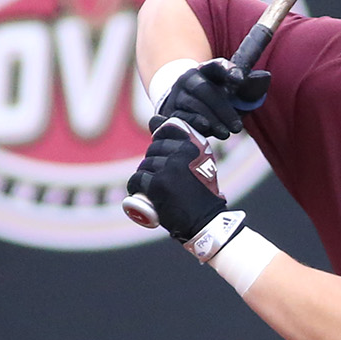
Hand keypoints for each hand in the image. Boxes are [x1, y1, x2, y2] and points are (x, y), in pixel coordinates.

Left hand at [126, 119, 231, 243]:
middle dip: (153, 161)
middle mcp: (183, 152)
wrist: (205, 220)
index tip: (162, 152)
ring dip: (145, 175)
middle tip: (159, 177)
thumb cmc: (202, 192)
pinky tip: (138, 191)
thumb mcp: (202, 162)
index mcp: (195, 144)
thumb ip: (185, 142)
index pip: (166, 129)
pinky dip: (135, 186)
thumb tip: (154, 119)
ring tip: (152, 186)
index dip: (160, 138)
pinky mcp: (158, 183)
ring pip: (145, 164)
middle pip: (154, 149)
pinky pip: (137, 178)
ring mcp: (170, 167)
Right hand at [151, 57, 270, 138]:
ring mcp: (178, 94)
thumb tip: (265, 77)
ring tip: (226, 133)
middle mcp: (190, 79)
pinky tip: (207, 131)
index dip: (227, 70)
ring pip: (193, 105)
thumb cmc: (216, 98)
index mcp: (208, 70)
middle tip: (238, 127)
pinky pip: (181, 117)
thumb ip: (250, 86)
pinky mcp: (170, 110)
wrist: (182, 105)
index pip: (217, 66)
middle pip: (205, 90)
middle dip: (223, 109)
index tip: (239, 79)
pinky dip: (196, 125)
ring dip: (212, 120)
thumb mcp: (234, 92)